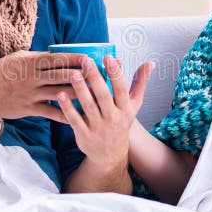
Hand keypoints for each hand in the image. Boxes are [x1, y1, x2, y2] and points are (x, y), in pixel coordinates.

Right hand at [0, 51, 87, 120]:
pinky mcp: (28, 108)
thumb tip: (56, 54)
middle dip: (81, 75)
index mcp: (31, 62)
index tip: (89, 58)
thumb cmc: (1, 72)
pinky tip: (78, 116)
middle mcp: (32, 77)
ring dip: (77, 94)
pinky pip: (50, 112)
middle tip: (98, 75)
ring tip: (93, 95)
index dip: (74, 58)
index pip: (56, 58)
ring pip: (59, 93)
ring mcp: (31, 93)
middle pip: (61, 75)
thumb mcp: (17, 58)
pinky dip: (64, 114)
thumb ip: (36, 57)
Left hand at [56, 55, 154, 178]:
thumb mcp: (134, 105)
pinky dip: (68, 108)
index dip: (115, 73)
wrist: (110, 154)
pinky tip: (60, 95)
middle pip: (103, 95)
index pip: (121, 88)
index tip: (108, 57)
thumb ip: (140, 83)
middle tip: (86, 60)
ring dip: (80, 90)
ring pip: (88, 106)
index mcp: (125, 109)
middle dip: (95, 77)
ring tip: (73, 74)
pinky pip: (75, 120)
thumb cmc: (121, 122)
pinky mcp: (84, 135)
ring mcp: (98, 128)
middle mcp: (113, 118)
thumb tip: (150, 63)